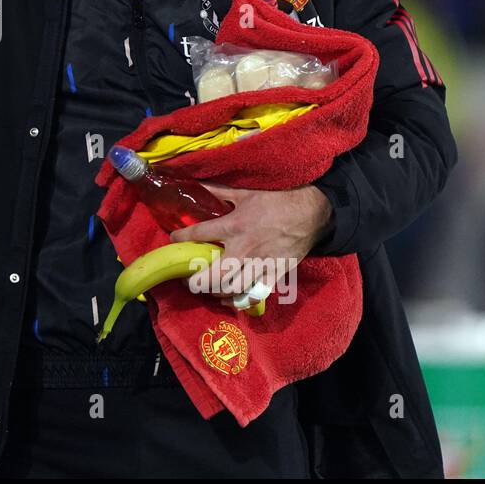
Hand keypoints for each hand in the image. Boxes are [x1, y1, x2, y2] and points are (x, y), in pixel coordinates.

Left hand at [168, 182, 332, 300]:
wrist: (311, 212)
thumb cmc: (277, 199)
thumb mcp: (245, 192)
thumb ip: (219, 191)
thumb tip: (197, 183)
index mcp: (234, 226)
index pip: (199, 234)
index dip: (181, 237)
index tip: (173, 239)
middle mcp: (243, 249)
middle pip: (213, 276)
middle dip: (196, 282)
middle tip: (187, 280)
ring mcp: (259, 265)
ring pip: (231, 289)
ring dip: (215, 292)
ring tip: (207, 289)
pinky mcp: (274, 273)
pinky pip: (255, 294)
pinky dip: (240, 300)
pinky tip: (230, 299)